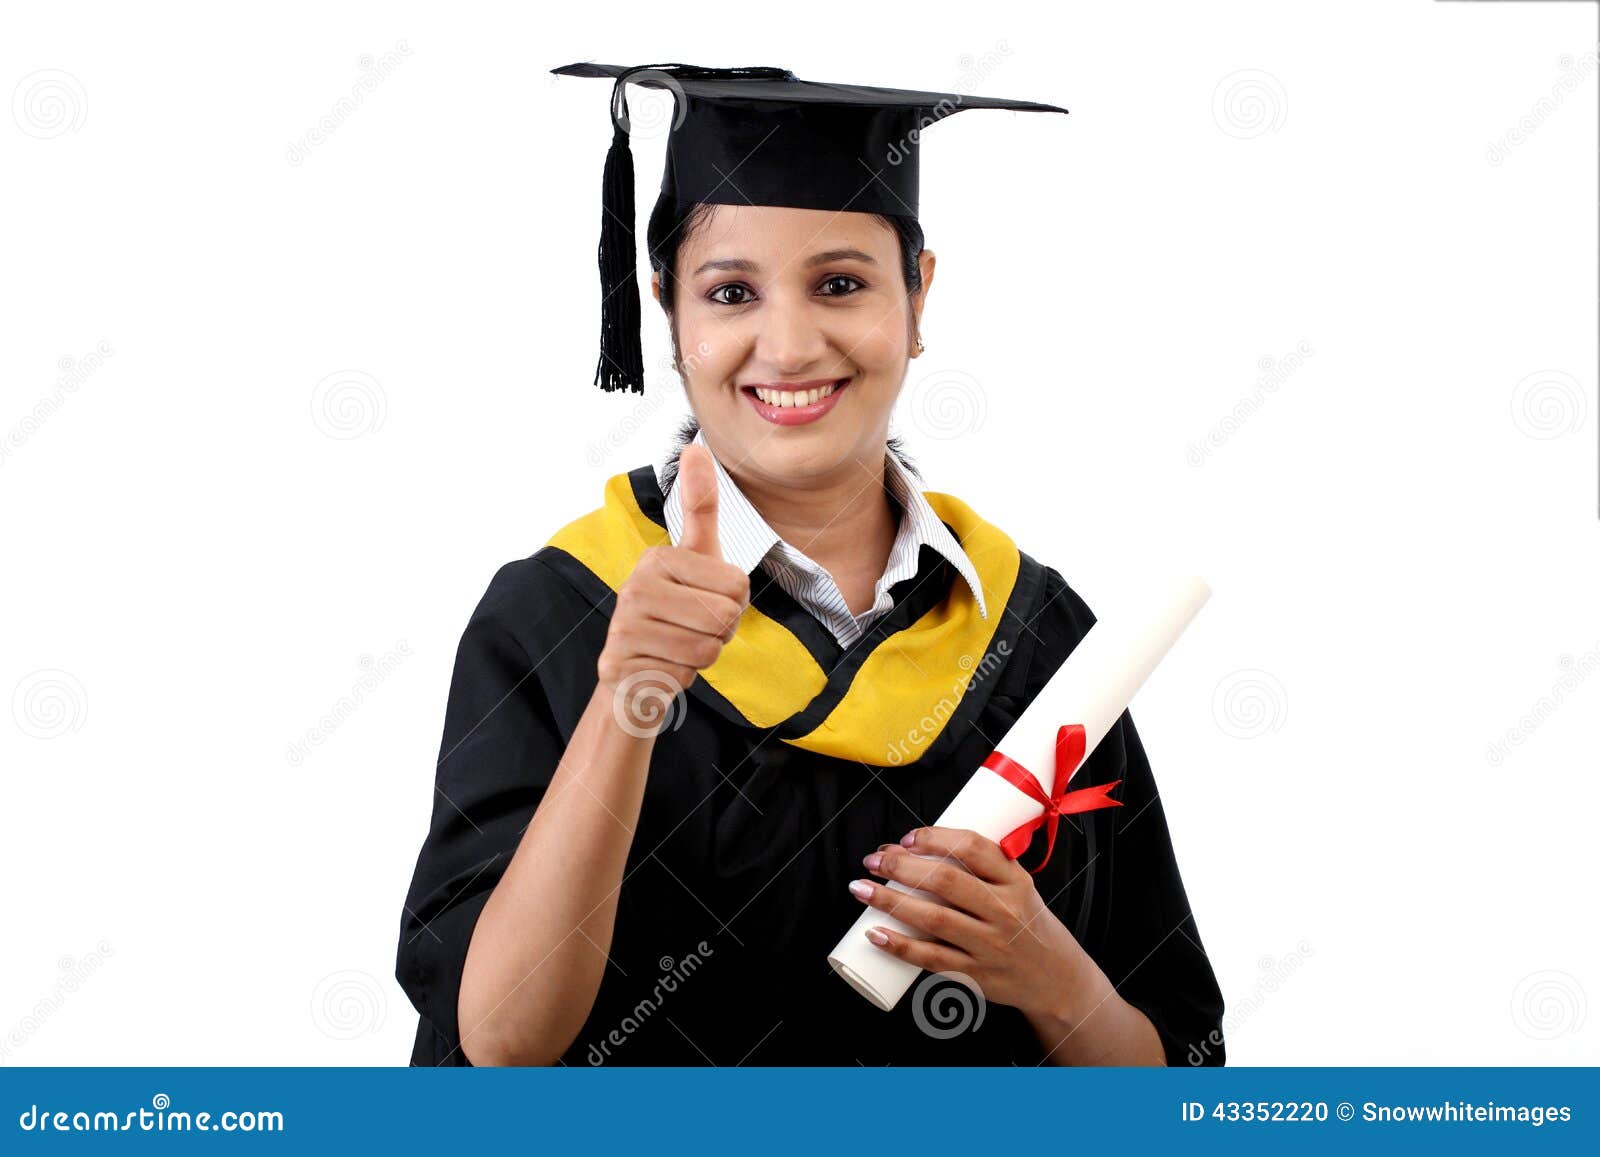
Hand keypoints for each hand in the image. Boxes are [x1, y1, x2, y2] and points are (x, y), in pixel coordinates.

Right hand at [597, 442, 749, 726]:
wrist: (633, 671)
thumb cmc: (675, 610)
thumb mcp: (696, 556)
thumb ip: (700, 505)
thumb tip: (694, 445)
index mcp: (658, 558)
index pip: (737, 586)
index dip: (734, 604)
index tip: (706, 602)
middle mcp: (635, 586)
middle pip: (724, 617)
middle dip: (721, 632)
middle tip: (695, 630)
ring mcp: (623, 626)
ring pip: (706, 648)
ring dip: (703, 656)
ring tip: (679, 646)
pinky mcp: (618, 664)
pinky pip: (683, 674)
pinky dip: (681, 677)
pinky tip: (662, 666)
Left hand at [847, 825, 1095, 1023]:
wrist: (1054, 976)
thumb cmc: (1024, 922)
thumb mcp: (1016, 886)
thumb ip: (979, 865)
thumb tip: (911, 848)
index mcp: (1015, 880)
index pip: (973, 847)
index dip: (935, 838)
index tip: (908, 837)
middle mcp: (1004, 910)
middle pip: (945, 881)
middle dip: (901, 867)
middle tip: (872, 861)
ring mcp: (990, 944)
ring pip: (933, 919)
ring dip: (890, 901)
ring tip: (860, 889)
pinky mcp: (976, 973)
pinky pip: (931, 958)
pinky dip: (900, 946)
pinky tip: (875, 933)